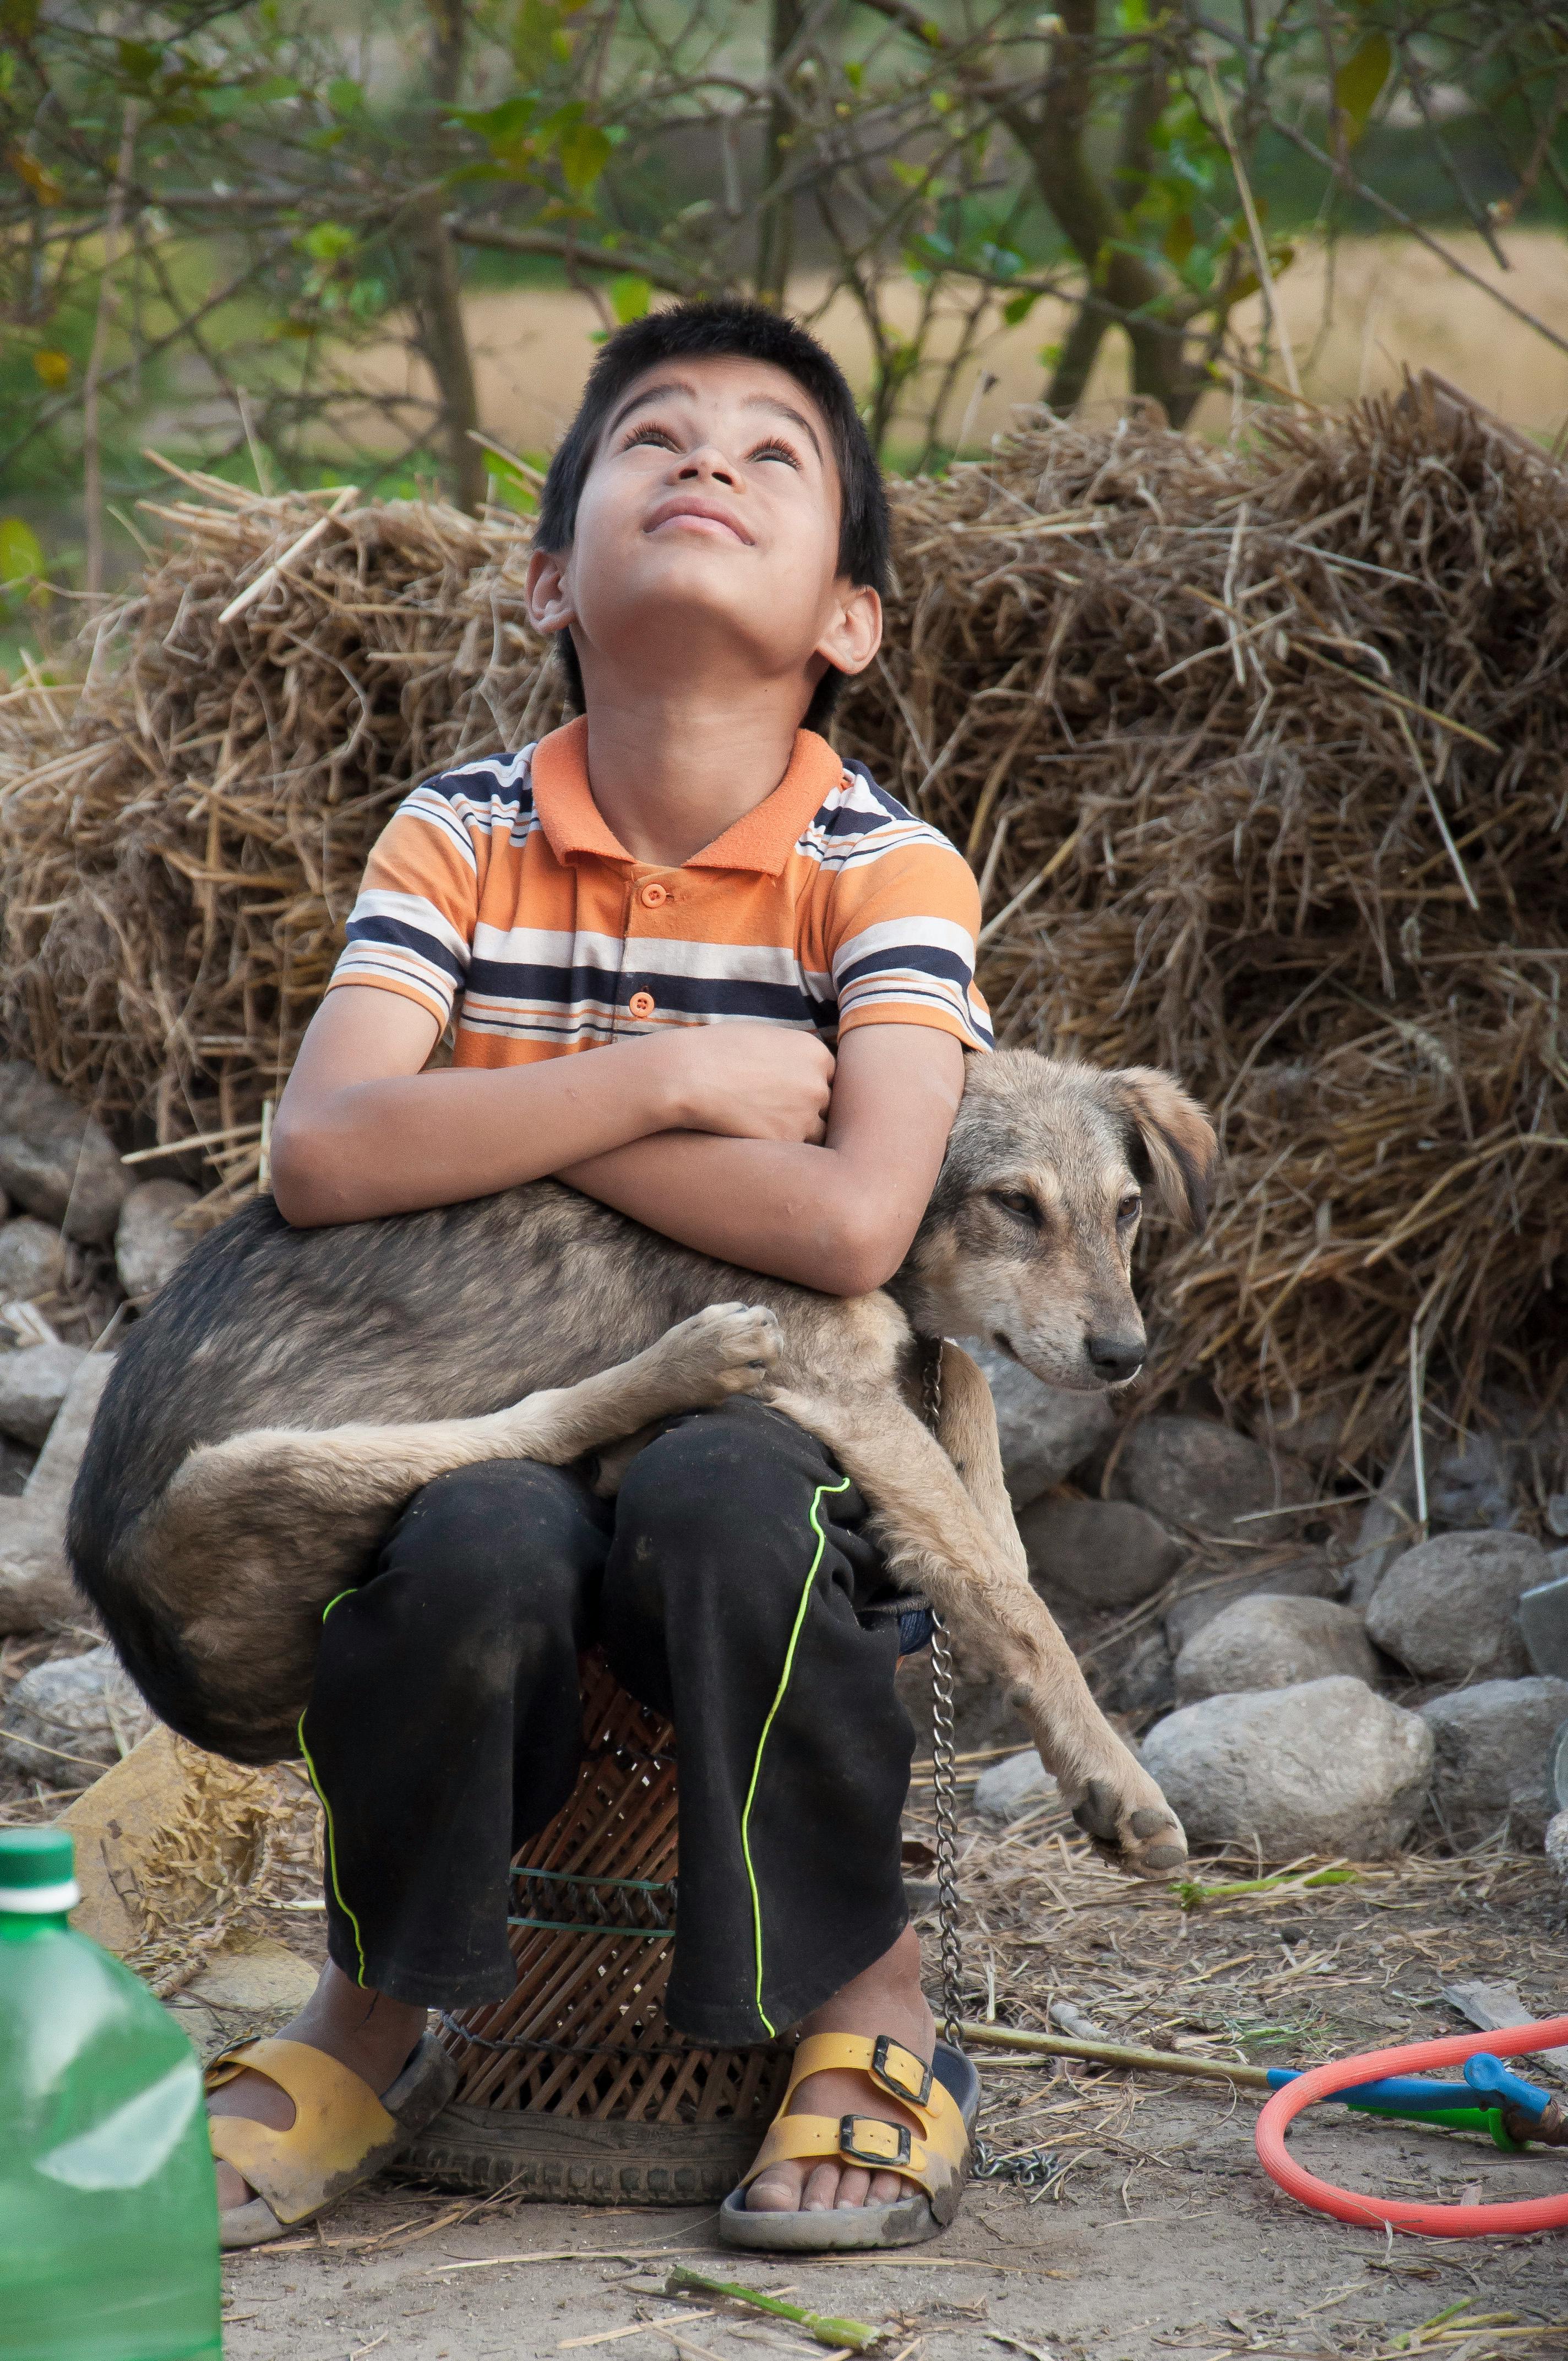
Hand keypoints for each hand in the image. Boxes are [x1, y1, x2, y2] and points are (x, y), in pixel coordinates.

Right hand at [652, 1023, 834, 1143]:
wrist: (688, 1075)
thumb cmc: (716, 1050)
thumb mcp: (763, 1037)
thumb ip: (790, 1053)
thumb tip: (798, 1066)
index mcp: (815, 1054)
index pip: (833, 1078)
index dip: (814, 1086)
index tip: (796, 1091)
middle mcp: (817, 1086)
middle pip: (827, 1108)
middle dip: (809, 1112)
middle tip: (781, 1112)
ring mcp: (804, 1118)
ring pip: (815, 1135)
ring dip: (797, 1133)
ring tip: (766, 1126)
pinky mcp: (784, 1144)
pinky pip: (791, 1152)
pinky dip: (778, 1151)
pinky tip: (753, 1137)